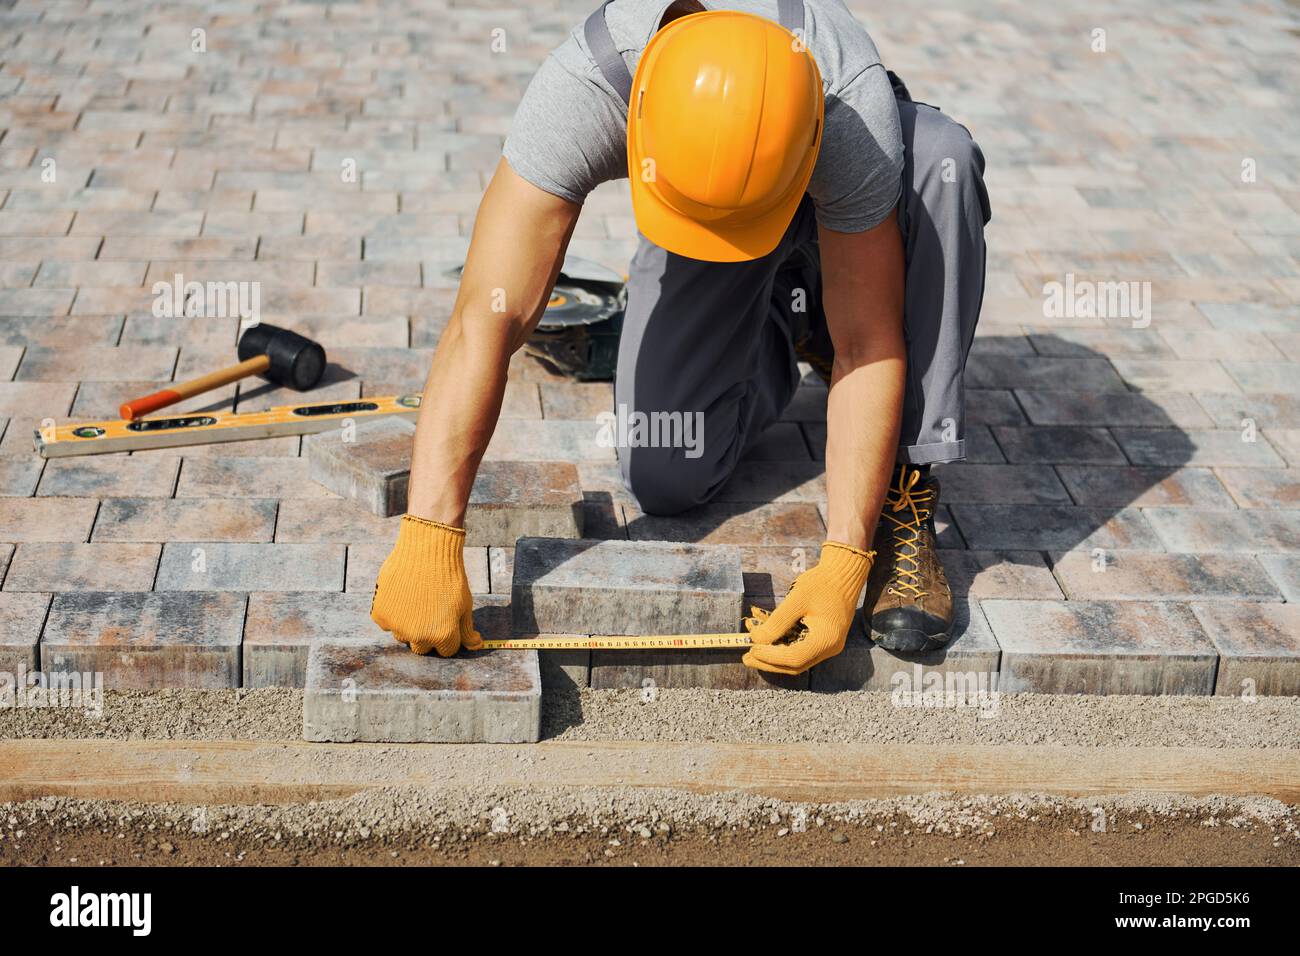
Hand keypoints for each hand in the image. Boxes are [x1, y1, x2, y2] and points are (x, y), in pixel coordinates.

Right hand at [370, 515, 482, 656]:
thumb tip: (476, 646)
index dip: (449, 634)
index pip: (446, 650)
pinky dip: (393, 613)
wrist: (425, 549)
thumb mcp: (464, 603)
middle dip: (428, 633)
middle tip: (430, 611)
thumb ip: (467, 630)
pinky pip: (387, 623)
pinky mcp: (381, 615)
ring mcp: (398, 627)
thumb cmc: (449, 576)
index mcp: (443, 635)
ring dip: (409, 624)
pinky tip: (402, 595)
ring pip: (404, 636)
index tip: (447, 618)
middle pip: (423, 647)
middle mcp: (419, 636)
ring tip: (416, 600)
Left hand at [742, 542, 873, 674]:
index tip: (751, 648)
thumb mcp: (796, 599)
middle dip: (768, 662)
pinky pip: (799, 648)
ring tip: (751, 648)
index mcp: (826, 639)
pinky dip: (781, 645)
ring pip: (795, 659)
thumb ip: (776, 622)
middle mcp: (829, 648)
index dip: (770, 657)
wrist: (843, 574)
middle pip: (794, 664)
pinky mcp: (821, 640)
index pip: (794, 658)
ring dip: (772, 656)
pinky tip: (766, 637)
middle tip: (746, 657)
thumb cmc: (822, 583)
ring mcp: (827, 646)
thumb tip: (755, 640)